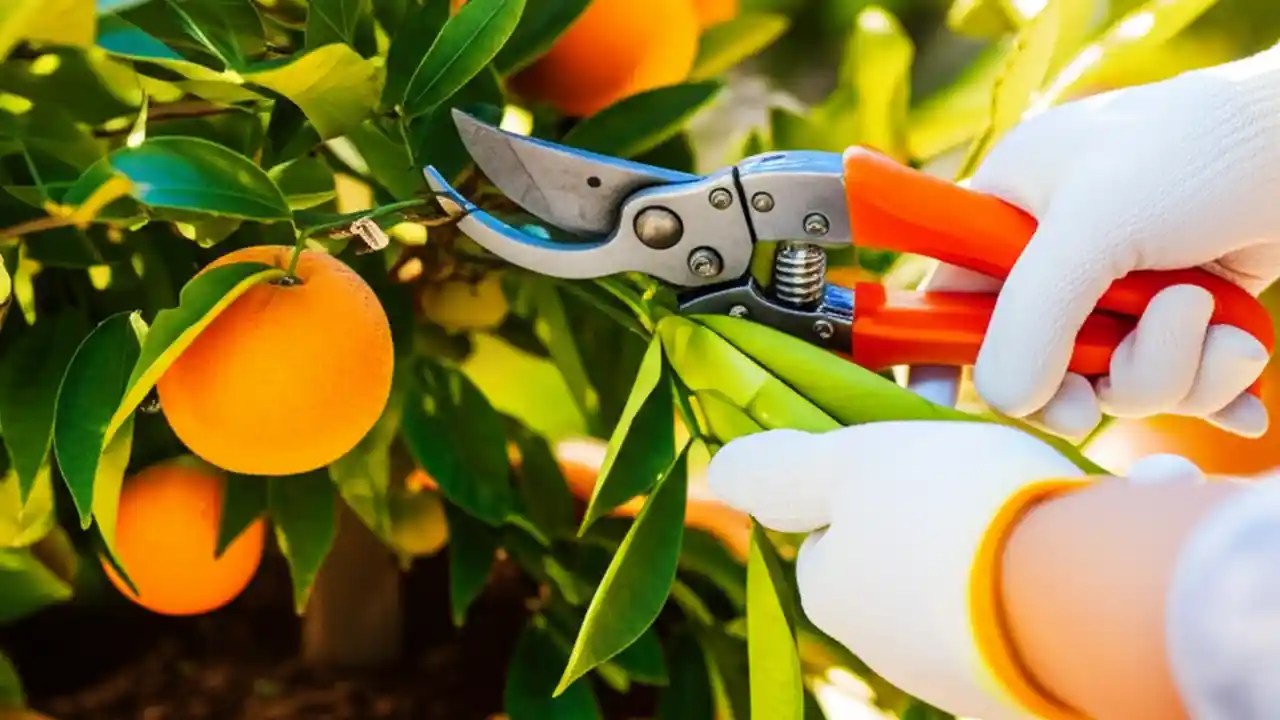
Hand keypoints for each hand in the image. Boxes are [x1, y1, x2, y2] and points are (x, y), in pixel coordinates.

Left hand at [707, 420, 1084, 717]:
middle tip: (984, 481)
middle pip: (898, 561)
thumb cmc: (949, 510)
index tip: (910, 466)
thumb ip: (783, 468)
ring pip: (967, 592)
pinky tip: (1079, 555)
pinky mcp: (1028, 690)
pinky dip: (1048, 584)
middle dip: (937, 517)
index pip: (828, 536)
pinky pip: (1027, 620)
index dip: (865, 488)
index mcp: (836, 595)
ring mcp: (961, 677)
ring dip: (998, 548)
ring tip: (1041, 513)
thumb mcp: (850, 462)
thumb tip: (723, 472)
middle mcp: (888, 650)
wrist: (1085, 595)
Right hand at [911, 45, 1279, 438]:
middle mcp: (1059, 257)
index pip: (947, 293)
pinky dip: (1214, 379)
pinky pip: (1178, 382)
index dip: (935, 348)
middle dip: (1080, 384)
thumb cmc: (1192, 152)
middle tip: (1090, 404)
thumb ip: (1032, 316)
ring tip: (1206, 312)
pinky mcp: (1182, 316)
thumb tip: (1002, 397)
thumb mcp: (1093, 225)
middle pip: (1036, 361)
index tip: (935, 401)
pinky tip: (1238, 362)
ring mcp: (1122, 292)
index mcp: (1010, 212)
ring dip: (1169, 367)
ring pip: (1116, 380)